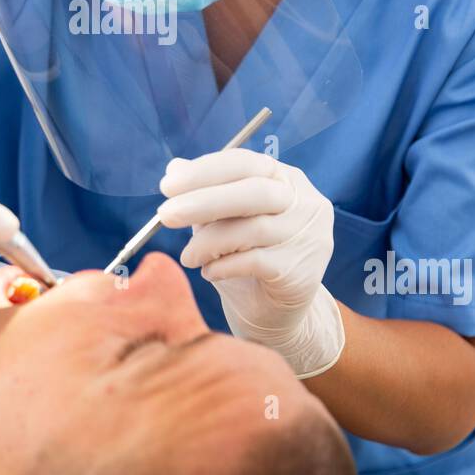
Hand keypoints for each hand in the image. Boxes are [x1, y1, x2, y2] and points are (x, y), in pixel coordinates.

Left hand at [157, 148, 343, 377]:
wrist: (274, 311)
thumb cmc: (245, 255)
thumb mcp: (222, 220)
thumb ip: (204, 192)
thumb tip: (174, 167)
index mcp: (285, 178)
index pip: (245, 163)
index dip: (204, 171)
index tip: (167, 185)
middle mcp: (304, 202)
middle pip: (254, 192)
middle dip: (204, 201)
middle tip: (166, 215)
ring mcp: (308, 236)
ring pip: (252, 229)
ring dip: (209, 242)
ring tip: (188, 257)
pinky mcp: (302, 271)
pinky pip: (255, 262)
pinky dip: (224, 265)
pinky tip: (210, 272)